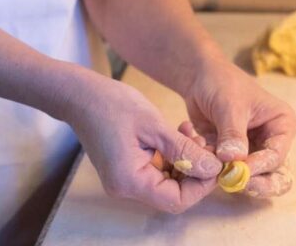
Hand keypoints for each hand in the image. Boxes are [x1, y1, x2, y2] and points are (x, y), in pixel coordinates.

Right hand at [63, 71, 222, 212]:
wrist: (80, 95)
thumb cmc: (113, 105)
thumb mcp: (155, 126)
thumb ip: (185, 151)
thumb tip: (213, 169)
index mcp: (130, 180)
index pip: (176, 200)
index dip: (201, 185)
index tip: (214, 162)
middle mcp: (126, 188)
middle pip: (173, 194)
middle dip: (195, 171)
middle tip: (205, 144)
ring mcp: (124, 180)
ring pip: (167, 183)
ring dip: (185, 162)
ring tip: (191, 134)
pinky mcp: (126, 169)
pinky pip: (157, 172)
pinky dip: (172, 157)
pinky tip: (179, 135)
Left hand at [184, 60, 295, 197]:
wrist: (199, 78)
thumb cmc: (221, 83)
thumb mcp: (229, 106)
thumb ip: (233, 134)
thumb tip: (233, 160)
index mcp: (282, 125)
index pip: (277, 156)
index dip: (260, 167)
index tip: (240, 171)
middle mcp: (271, 141)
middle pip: (273, 175)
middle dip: (255, 183)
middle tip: (236, 184)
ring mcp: (253, 150)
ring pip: (251, 178)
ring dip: (229, 174)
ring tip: (211, 160)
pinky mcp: (234, 156)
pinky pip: (227, 171)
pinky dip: (213, 167)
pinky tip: (200, 146)